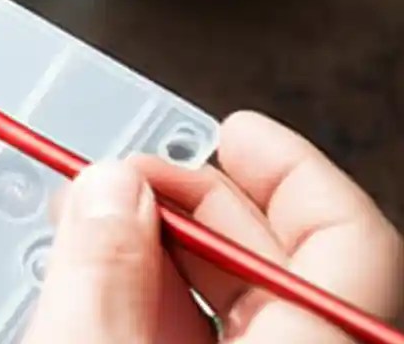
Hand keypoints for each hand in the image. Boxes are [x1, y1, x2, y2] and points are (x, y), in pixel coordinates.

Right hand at [22, 111, 403, 342]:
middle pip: (285, 266)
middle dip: (201, 204)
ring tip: (92, 223)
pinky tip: (96, 286)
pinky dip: (151, 306)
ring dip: (165, 253)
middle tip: (124, 176)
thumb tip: (108, 188)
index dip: (293, 170)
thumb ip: (100, 272)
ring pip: (243, 310)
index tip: (234, 130)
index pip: (347, 241)